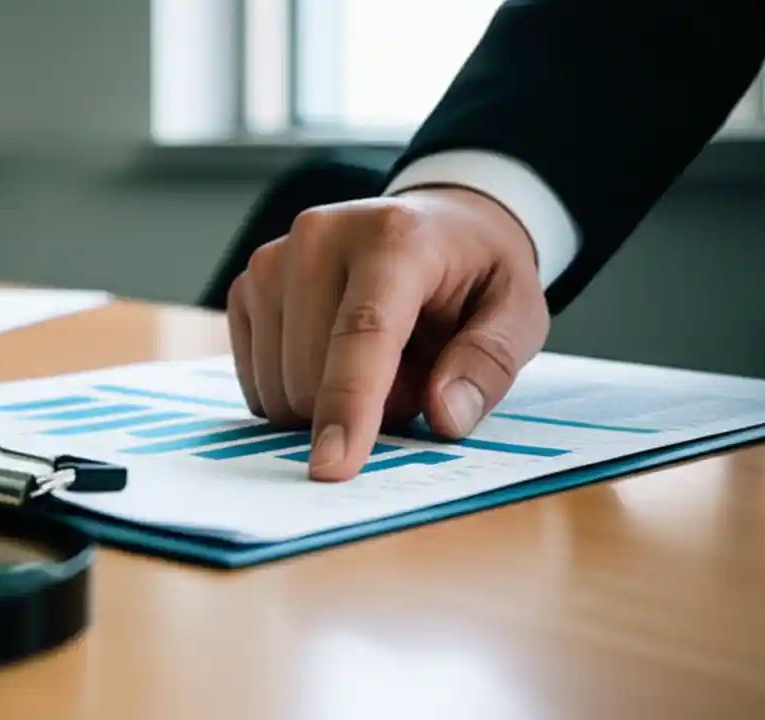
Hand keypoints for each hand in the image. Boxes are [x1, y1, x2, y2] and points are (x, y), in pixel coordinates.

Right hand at [225, 187, 549, 481]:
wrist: (436, 224)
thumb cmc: (474, 275)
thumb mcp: (518, 313)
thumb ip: (489, 364)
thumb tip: (444, 415)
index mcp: (395, 238)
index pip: (363, 333)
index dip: (348, 405)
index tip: (332, 467)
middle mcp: (320, 237)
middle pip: (312, 374)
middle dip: (364, 407)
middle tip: (412, 371)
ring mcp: (273, 260)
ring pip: (279, 388)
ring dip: (329, 401)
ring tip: (377, 358)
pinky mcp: (247, 287)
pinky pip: (259, 384)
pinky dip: (298, 390)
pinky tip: (331, 354)